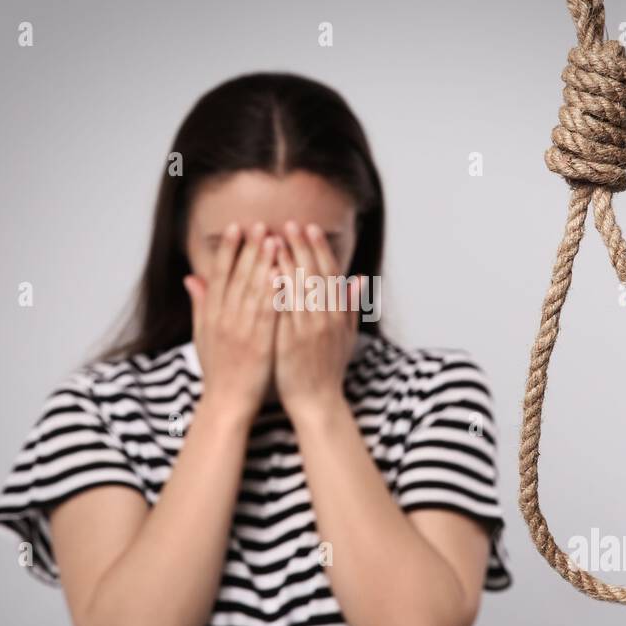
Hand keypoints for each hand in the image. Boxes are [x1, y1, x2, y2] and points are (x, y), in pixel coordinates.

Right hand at [183, 221, 279, 422]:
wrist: (226, 403)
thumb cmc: (218, 369)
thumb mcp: (202, 335)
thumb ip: (199, 304)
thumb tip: (190, 278)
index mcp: (211, 315)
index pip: (220, 274)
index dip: (229, 249)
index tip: (237, 227)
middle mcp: (224, 319)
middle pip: (237, 277)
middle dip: (249, 249)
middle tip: (260, 225)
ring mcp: (241, 331)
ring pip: (253, 291)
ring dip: (264, 263)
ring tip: (274, 240)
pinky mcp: (259, 343)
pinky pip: (267, 314)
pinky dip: (273, 292)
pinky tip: (283, 275)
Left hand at [272, 220, 359, 421]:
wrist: (316, 402)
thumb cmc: (329, 369)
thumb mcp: (347, 336)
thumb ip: (352, 306)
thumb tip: (359, 278)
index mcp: (339, 315)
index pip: (329, 273)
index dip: (319, 249)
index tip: (309, 228)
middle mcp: (326, 318)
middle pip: (314, 274)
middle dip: (301, 247)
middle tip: (290, 224)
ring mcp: (307, 329)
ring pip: (298, 288)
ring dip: (286, 261)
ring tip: (274, 239)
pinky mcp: (289, 341)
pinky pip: (282, 310)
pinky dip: (276, 289)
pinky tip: (265, 272)